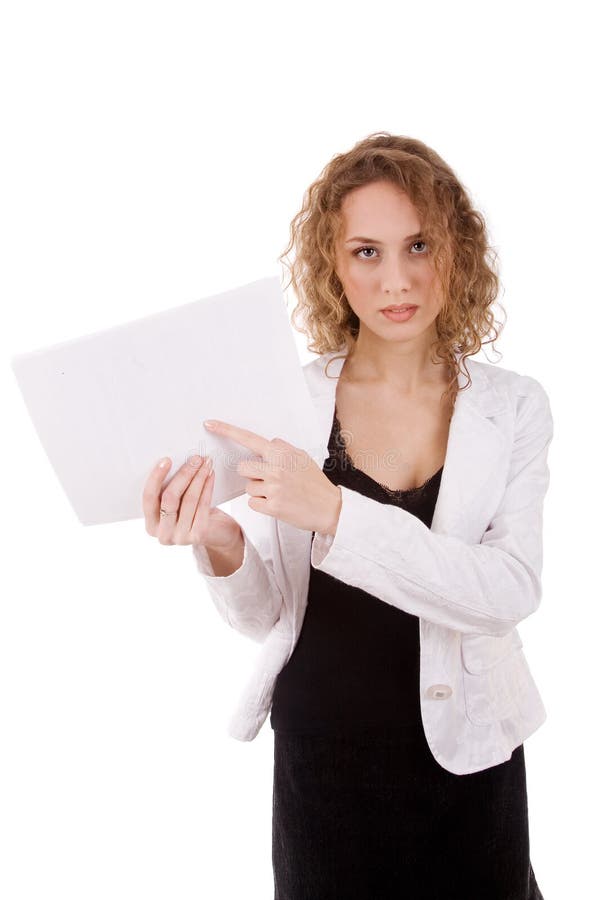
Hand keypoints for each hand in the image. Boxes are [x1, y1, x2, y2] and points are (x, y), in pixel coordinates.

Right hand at [142, 453, 241, 548]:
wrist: (217, 534)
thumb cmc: (193, 514)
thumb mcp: (178, 504)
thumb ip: (171, 490)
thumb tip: (173, 462)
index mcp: (151, 524)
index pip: (148, 498)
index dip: (156, 477)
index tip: (166, 460)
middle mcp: (163, 534)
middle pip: (169, 498)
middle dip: (183, 474)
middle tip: (195, 459)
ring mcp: (180, 537)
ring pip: (188, 499)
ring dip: (198, 477)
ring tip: (205, 463)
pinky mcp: (198, 535)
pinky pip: (202, 505)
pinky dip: (207, 487)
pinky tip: (211, 475)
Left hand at [203, 420, 341, 534]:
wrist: (331, 508)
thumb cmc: (315, 483)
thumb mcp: (302, 458)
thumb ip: (283, 448)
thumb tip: (269, 442)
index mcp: (281, 453)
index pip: (249, 438)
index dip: (227, 431)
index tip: (209, 424)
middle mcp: (276, 468)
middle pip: (242, 468)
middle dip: (251, 474)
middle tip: (268, 479)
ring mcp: (274, 488)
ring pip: (248, 487)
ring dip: (259, 491)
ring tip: (279, 493)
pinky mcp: (273, 506)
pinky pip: (252, 503)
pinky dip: (261, 505)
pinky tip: (278, 504)